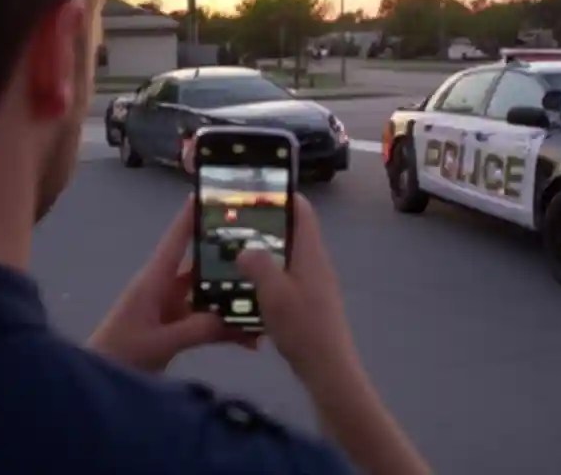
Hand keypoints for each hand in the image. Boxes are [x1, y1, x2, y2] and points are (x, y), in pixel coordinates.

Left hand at [89, 197, 254, 372]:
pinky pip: (206, 320)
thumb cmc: (120, 354)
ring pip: (209, 295)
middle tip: (266, 252)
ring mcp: (171, 307)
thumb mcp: (158, 343)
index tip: (213, 193)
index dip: (192, 216)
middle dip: (230, 261)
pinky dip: (226, 327)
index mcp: (154, 280)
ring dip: (234, 302)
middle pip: (201, 266)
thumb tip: (234, 317)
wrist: (98, 383)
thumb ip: (195, 330)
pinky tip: (250, 340)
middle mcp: (165, 287)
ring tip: (267, 305)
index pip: (176, 240)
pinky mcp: (175, 326)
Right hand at [234, 194, 358, 385]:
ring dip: (264, 253)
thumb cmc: (303, 326)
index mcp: (310, 253)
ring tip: (233, 254)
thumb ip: (257, 264)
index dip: (282, 196)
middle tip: (232, 225)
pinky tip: (247, 288)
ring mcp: (314, 283)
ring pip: (287, 257)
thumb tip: (245, 249)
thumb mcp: (274, 292)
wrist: (328, 368)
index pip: (302, 210)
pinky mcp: (309, 302)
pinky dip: (268, 276)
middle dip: (264, 225)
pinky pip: (286, 278)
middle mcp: (315, 263)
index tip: (253, 192)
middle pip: (292, 232)